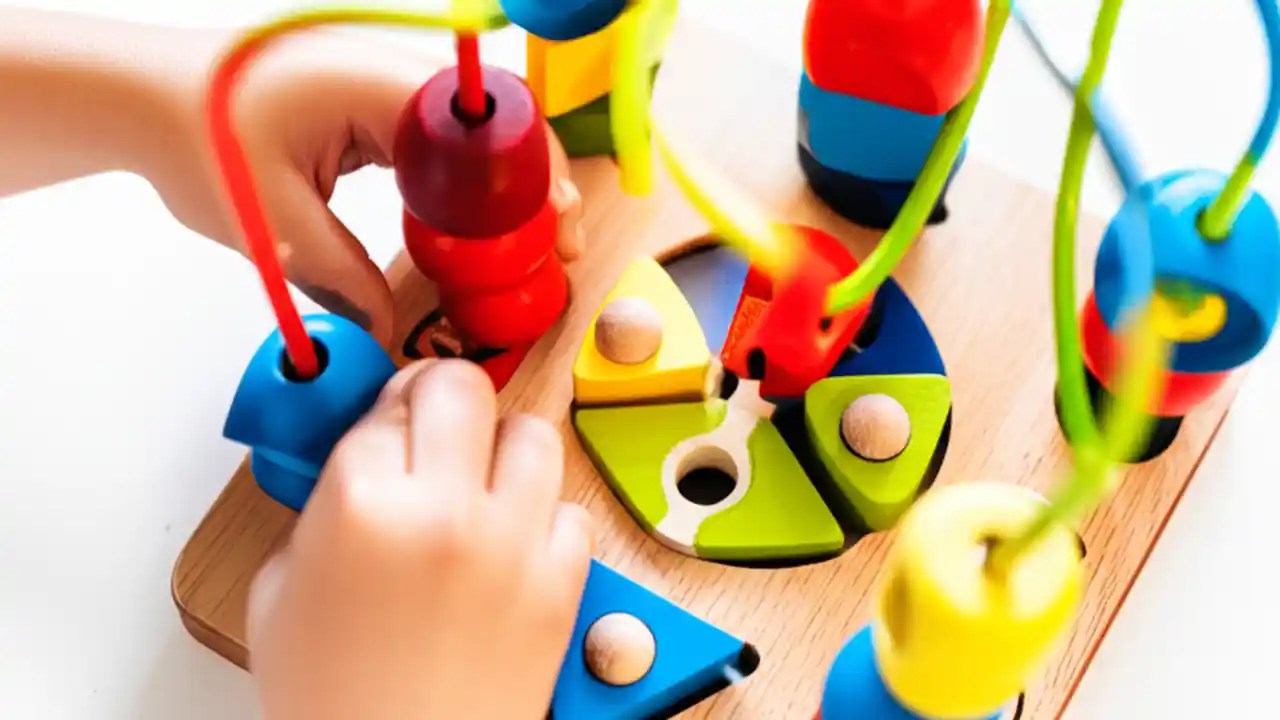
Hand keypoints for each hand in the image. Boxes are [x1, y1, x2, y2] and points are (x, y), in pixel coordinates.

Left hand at [159, 28, 583, 345]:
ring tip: (529, 238)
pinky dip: (464, 176)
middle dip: (535, 181)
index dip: (531, 177)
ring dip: (504, 181)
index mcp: (370, 84)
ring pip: (474, 129)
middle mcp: (387, 68)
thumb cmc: (191, 139)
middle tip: (558, 241)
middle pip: (495, 122)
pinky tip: (470, 222)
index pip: (482, 127)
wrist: (142, 98)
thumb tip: (389, 333)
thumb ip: (342, 280)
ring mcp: (382, 77)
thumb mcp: (274, 225)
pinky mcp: (373, 97)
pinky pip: (441, 134)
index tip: (557, 225)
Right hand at [245, 359, 593, 719]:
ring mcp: (512, 544)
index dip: (383, 412)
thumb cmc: (330, 696)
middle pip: (462, 387)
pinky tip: (512, 540)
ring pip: (533, 432)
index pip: (387, 401)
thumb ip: (319, 507)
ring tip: (481, 478)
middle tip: (433, 426)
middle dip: (440, 399)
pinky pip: (571, 509)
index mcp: (362, 503)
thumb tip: (358, 457)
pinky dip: (545, 516)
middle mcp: (445, 510)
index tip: (387, 424)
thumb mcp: (280, 588)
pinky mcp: (561, 583)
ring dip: (503, 446)